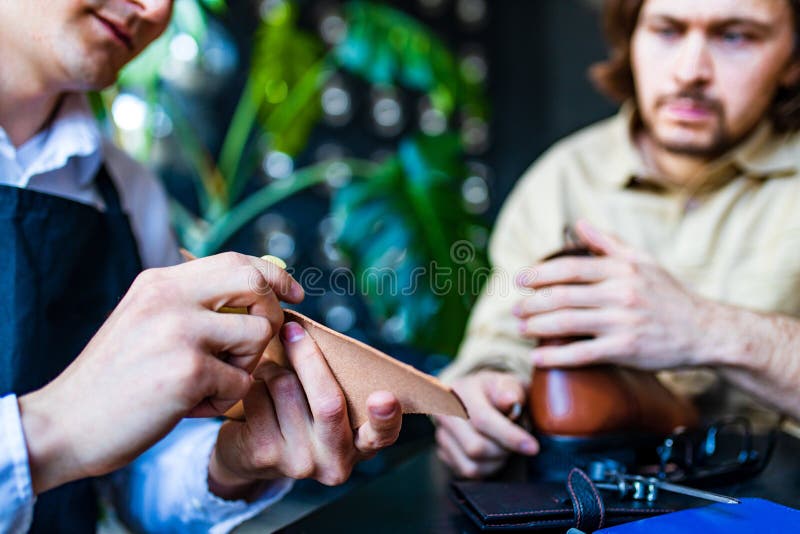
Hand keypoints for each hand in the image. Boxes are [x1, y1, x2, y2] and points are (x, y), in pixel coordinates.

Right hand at [18, 252, 303, 493]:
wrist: (64, 425)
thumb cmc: (114, 380)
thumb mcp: (147, 321)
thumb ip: (192, 303)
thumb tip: (259, 289)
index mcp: (160, 281)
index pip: (236, 260)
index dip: (273, 275)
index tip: (293, 293)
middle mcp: (170, 296)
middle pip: (256, 285)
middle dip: (272, 315)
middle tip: (255, 346)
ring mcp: (179, 330)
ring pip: (258, 334)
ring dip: (245, 366)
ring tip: (207, 383)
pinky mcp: (188, 370)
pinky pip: (242, 381)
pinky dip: (224, 400)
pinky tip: (190, 406)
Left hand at [209, 321, 401, 496]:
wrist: (253, 458)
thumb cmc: (302, 418)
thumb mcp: (328, 409)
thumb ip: (335, 383)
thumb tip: (307, 335)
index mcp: (362, 446)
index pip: (382, 434)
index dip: (386, 416)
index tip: (383, 397)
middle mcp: (336, 461)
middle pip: (328, 402)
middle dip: (308, 356)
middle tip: (292, 329)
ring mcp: (299, 463)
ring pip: (285, 387)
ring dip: (273, 369)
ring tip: (270, 373)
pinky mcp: (263, 455)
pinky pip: (257, 395)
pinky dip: (252, 383)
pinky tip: (254, 392)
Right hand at [433, 370, 537, 478]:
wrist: (481, 396)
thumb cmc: (500, 391)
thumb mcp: (510, 383)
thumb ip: (512, 389)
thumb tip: (510, 400)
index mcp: (461, 390)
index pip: (482, 419)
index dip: (509, 436)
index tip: (532, 447)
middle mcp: (444, 412)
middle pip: (475, 447)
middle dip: (504, 450)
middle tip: (519, 442)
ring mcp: (441, 433)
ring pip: (472, 464)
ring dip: (498, 461)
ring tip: (506, 445)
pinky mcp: (443, 452)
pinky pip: (468, 472)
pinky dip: (488, 468)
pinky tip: (495, 454)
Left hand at [515, 220, 710, 368]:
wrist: (706, 331)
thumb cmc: (670, 295)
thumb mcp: (644, 261)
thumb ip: (608, 242)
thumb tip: (578, 223)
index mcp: (622, 269)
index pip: (570, 268)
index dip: (540, 273)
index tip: (520, 280)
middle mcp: (621, 293)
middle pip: (562, 295)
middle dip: (532, 303)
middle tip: (514, 309)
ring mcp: (623, 322)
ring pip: (567, 323)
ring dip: (536, 326)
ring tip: (520, 328)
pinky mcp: (625, 349)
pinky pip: (582, 354)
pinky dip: (555, 355)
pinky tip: (537, 356)